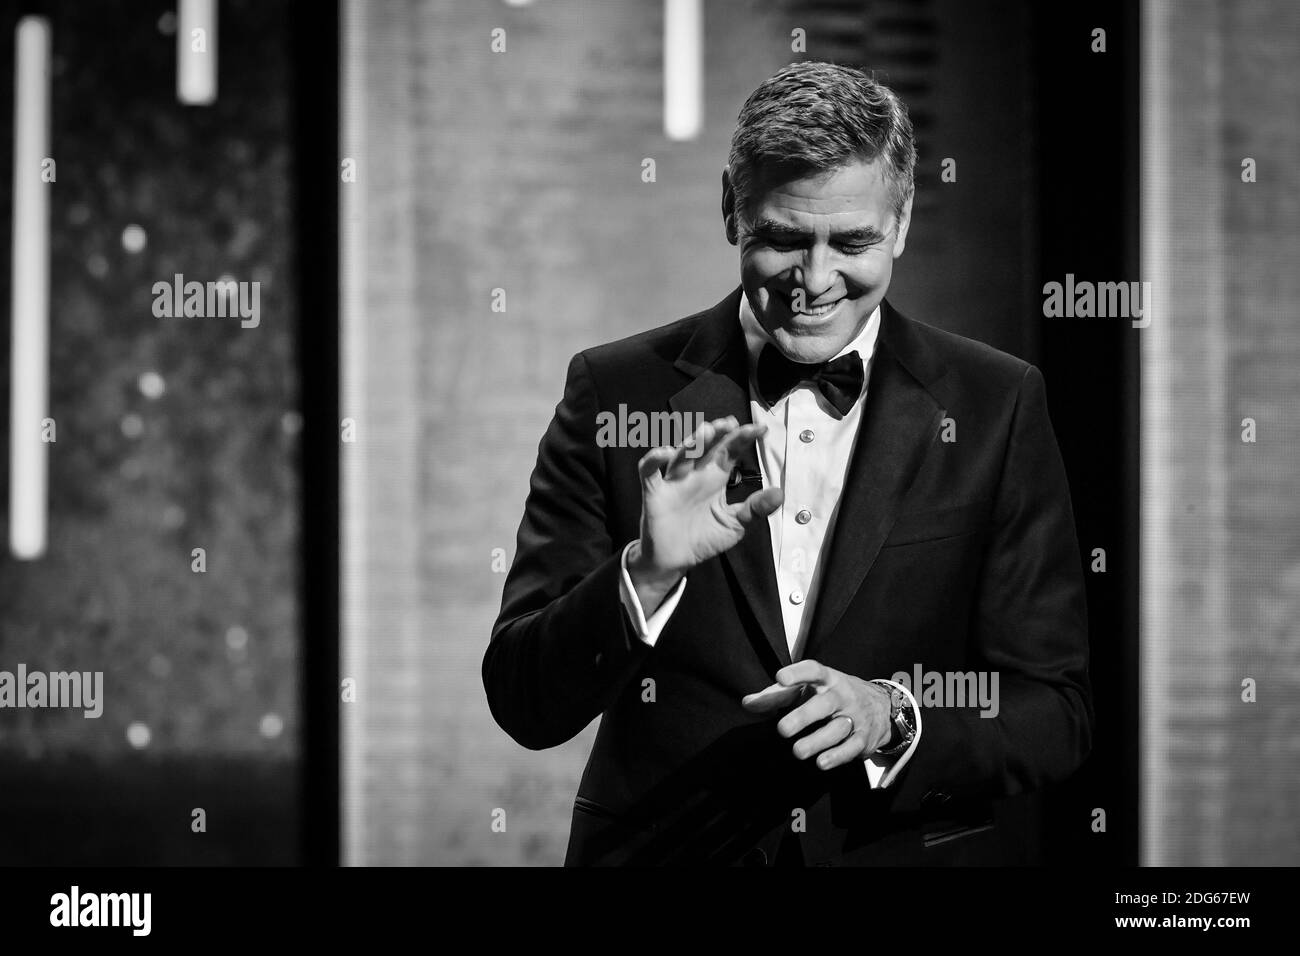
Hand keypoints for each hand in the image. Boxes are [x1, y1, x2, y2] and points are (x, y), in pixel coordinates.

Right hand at [627, 416, 782, 612]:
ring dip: (692, 442)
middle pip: (705, 447)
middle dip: (717, 433)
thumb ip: (755, 508)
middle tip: (729, 423)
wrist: (675, 560)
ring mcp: (673, 482)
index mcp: (715, 478)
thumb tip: (779, 493)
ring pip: (681, 455)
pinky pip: (649, 471)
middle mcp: (695, 475)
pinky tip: (665, 452)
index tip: (760, 429)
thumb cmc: (704, 538)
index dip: (742, 438)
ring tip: (706, 431)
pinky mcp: (654, 493)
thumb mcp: (735, 524)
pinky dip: (653, 459)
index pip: (730, 451)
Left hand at [741, 660, 893, 769]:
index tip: (781, 678)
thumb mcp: (806, 689)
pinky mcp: (863, 737)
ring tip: (798, 751)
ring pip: (837, 729)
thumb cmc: (830, 696)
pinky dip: (837, 756)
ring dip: (817, 741)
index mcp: (826, 679)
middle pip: (824, 704)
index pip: (813, 670)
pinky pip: (851, 747)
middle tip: (783, 730)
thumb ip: (776, 695)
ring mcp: (854, 716)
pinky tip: (821, 762)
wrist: (880, 706)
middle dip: (804, 716)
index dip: (797, 673)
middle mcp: (841, 695)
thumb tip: (747, 703)